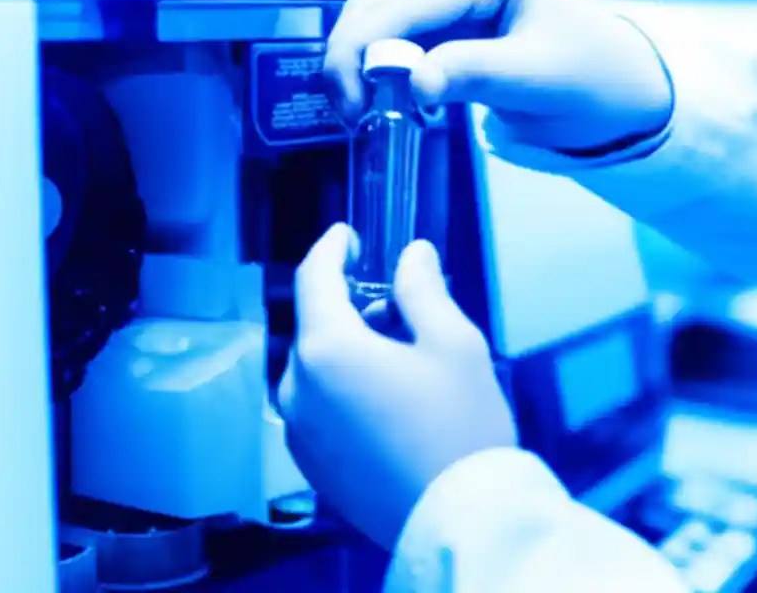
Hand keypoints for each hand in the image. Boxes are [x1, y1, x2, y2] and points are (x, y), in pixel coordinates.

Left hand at [278, 224, 516, 548]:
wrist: (458, 519)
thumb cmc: (459, 425)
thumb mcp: (453, 344)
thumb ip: (423, 290)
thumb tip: (411, 254)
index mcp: (326, 349)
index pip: (313, 278)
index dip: (330, 249)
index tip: (347, 236)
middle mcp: (297, 388)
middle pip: (315, 326)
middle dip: (351, 308)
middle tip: (401, 310)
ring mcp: (298, 430)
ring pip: (314, 369)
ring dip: (347, 350)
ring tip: (401, 359)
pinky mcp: (310, 464)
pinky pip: (316, 407)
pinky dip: (341, 390)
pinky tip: (386, 401)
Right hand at [324, 0, 672, 151]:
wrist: (618, 91)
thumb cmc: (590, 78)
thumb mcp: (539, 80)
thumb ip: (476, 75)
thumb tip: (414, 83)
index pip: (402, 2)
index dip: (366, 48)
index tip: (354, 102)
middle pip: (375, 3)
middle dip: (350, 55)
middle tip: (349, 114)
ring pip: (374, 19)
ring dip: (356, 62)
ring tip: (359, 112)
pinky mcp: (443, 26)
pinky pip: (391, 39)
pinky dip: (373, 68)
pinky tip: (376, 101)